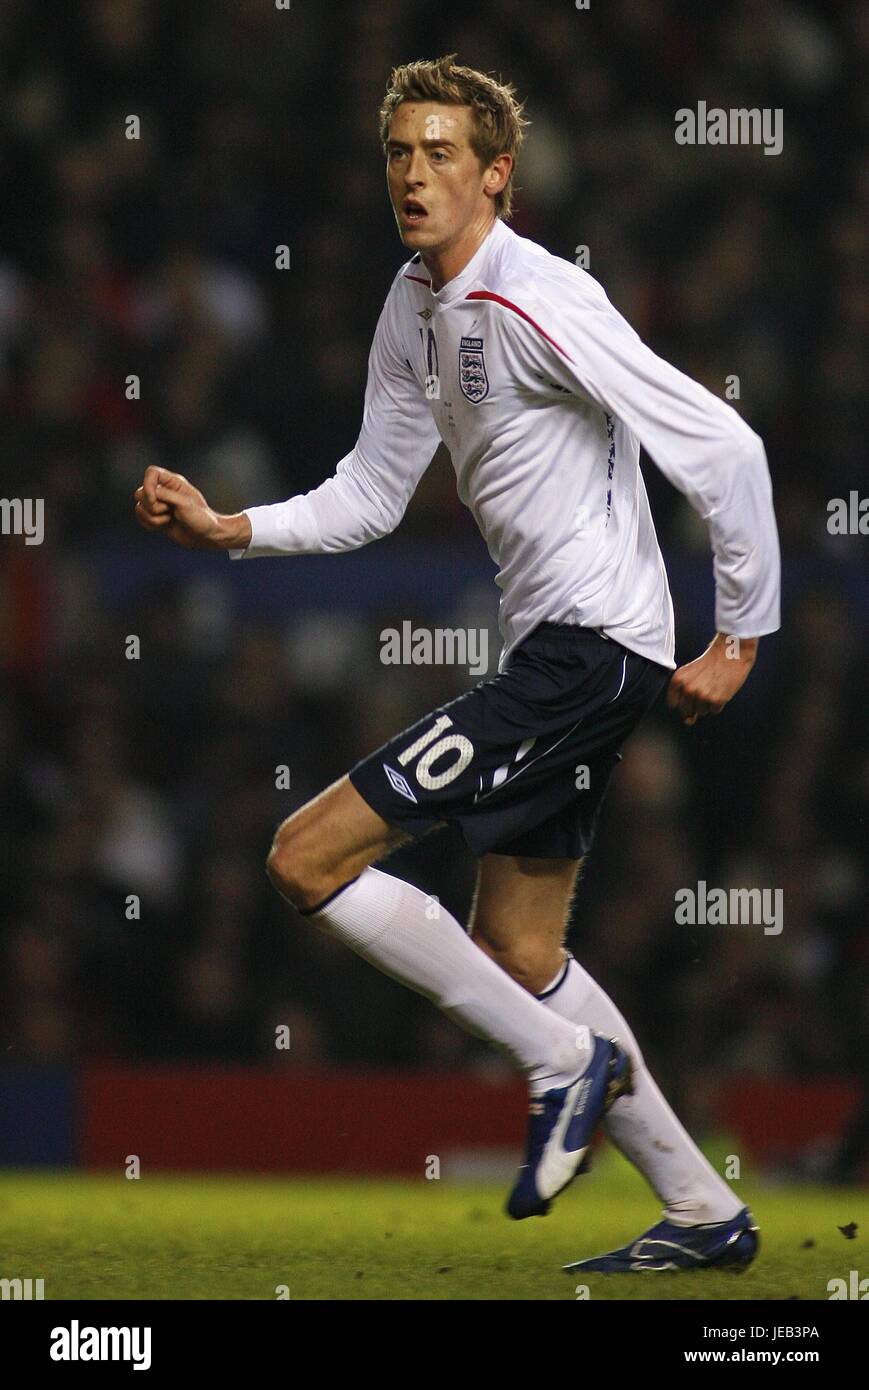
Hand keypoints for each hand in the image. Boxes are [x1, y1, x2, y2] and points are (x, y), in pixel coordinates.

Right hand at [134, 467, 250, 549]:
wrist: (206, 537)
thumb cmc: (201, 519)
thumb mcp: (185, 504)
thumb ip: (166, 495)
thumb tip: (150, 493)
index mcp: (173, 482)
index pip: (151, 473)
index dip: (148, 485)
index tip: (155, 498)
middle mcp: (163, 491)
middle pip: (140, 493)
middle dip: (152, 506)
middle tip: (169, 511)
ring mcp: (158, 504)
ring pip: (139, 508)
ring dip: (153, 518)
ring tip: (170, 519)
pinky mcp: (156, 517)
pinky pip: (141, 518)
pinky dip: (150, 524)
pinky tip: (164, 525)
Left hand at [667, 633, 757, 726]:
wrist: (730, 653)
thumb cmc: (710, 664)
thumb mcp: (690, 674)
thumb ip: (684, 697)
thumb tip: (688, 722)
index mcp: (677, 680)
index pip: (673, 704)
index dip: (684, 701)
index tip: (692, 693)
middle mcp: (687, 689)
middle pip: (687, 711)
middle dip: (695, 704)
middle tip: (705, 688)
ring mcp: (701, 695)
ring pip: (702, 712)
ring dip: (708, 703)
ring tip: (714, 686)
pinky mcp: (716, 700)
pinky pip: (714, 711)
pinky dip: (719, 703)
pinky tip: (721, 689)